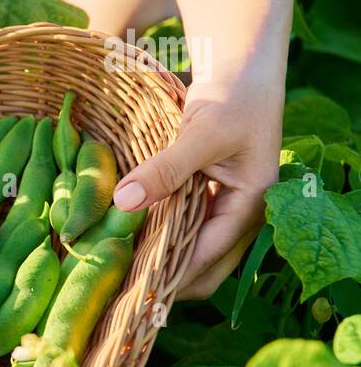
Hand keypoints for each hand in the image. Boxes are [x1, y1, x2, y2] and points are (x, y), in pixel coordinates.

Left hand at [112, 75, 282, 300]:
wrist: (241, 76)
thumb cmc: (232, 100)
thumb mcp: (201, 134)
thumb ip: (165, 169)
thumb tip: (124, 202)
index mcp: (250, 209)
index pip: (206, 260)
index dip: (169, 278)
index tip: (129, 291)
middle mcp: (241, 218)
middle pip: (202, 271)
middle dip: (164, 281)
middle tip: (117, 288)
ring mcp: (224, 212)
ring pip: (191, 254)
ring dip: (160, 262)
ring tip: (118, 273)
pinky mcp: (207, 202)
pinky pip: (183, 233)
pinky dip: (160, 240)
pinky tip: (128, 242)